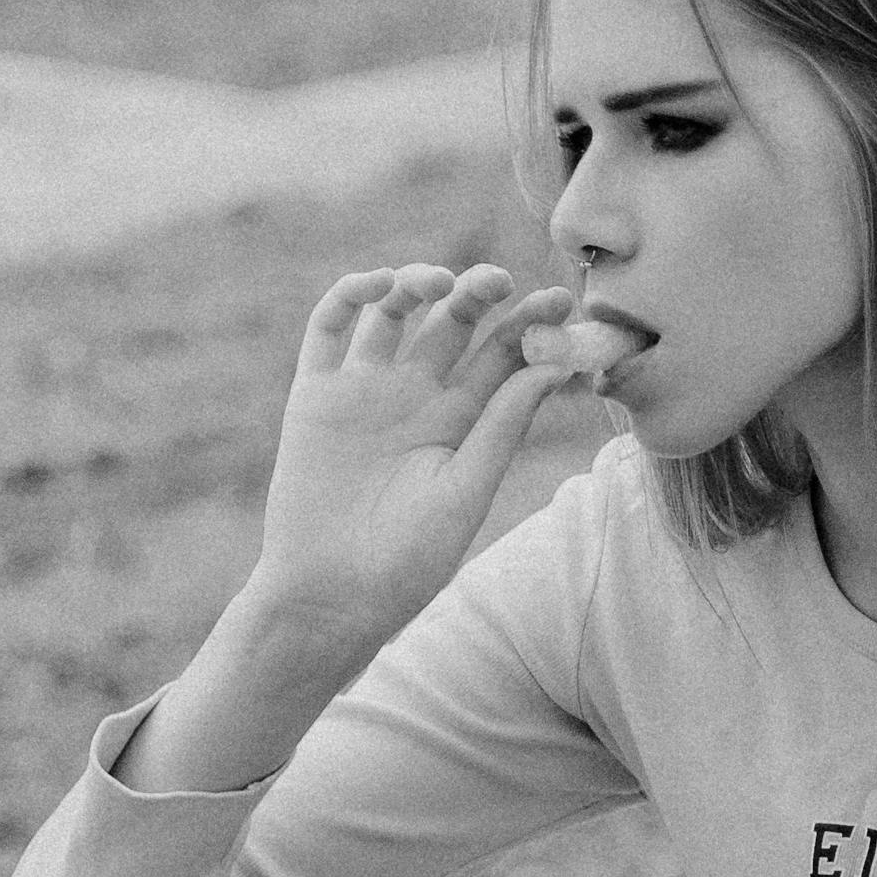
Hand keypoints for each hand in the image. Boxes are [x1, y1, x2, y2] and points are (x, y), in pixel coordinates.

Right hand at [250, 263, 578, 660]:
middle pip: (452, 323)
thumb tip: (554, 364)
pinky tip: (380, 286)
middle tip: (500, 280)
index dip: (528, 324)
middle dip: (477, 293)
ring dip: (417, 283)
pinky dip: (351, 294)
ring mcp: (364, 390)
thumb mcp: (466, 491)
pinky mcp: (316, 392)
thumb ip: (503, 426)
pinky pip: (329, 326)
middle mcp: (414, 398)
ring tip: (439, 283)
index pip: (500, 357)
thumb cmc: (406, 562)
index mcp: (458, 424)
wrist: (330, 597)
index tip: (559, 300)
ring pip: (393, 312)